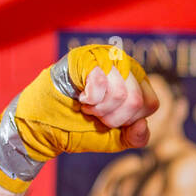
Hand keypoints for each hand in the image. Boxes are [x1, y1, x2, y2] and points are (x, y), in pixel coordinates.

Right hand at [17, 45, 158, 157]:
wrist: (44, 128)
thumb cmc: (80, 127)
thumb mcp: (115, 138)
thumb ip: (136, 137)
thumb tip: (141, 125)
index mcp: (137, 82)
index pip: (151, 104)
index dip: (129, 120)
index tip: (109, 121)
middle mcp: (125, 65)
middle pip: (135, 100)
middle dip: (112, 117)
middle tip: (94, 114)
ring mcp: (106, 57)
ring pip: (120, 92)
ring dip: (98, 108)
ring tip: (86, 105)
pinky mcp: (85, 57)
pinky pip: (100, 80)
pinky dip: (89, 98)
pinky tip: (80, 96)